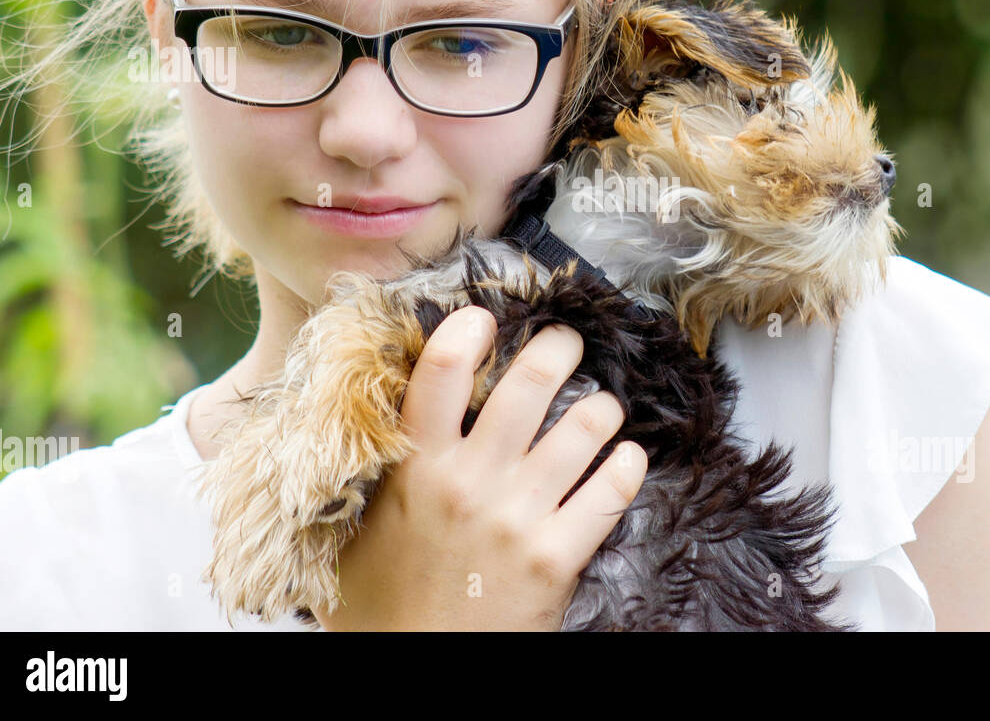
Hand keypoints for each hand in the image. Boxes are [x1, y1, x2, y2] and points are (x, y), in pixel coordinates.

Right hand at [313, 305, 647, 630]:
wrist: (416, 670)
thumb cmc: (382, 606)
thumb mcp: (360, 528)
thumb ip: (377, 472)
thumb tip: (383, 416)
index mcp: (416, 467)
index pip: (440, 373)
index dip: (467, 331)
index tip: (485, 319)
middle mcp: (470, 481)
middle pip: (529, 385)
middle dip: (558, 350)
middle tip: (565, 345)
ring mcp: (518, 517)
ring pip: (583, 429)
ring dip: (602, 409)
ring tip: (603, 409)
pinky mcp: (556, 557)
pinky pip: (610, 493)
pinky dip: (628, 467)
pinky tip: (628, 458)